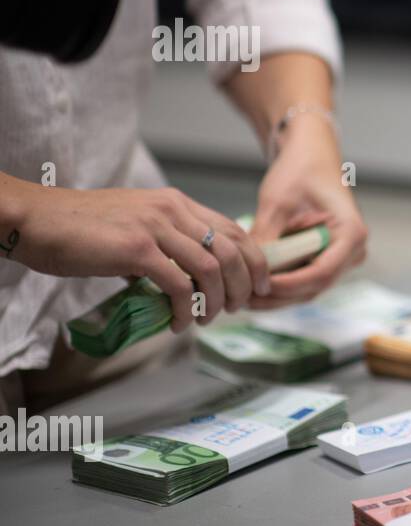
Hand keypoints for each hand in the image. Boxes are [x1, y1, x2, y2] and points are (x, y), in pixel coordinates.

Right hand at [6, 184, 268, 329]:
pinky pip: (178, 285)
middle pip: (231, 250)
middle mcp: (172, 210)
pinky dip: (186, 308)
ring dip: (216, 301)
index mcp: (177, 203)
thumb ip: (165, 244)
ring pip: (210, 268)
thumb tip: (186, 280)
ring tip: (206, 319)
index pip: (234, 231)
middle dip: (243, 285)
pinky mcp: (136, 249)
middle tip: (237, 309)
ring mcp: (155, 227)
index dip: (255, 262)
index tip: (260, 287)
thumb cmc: (80, 228)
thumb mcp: (136, 225)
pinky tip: (179, 322)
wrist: (36, 220)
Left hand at [247, 112, 366, 307]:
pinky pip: (305, 281)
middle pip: (315, 286)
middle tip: (240, 297)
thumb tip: (246, 269)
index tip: (254, 287)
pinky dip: (280, 286)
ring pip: (309, 289)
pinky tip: (252, 287)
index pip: (321, 273)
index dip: (287, 285)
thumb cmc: (300, 171)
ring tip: (241, 295)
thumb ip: (266, 236)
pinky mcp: (329, 259)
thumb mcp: (278, 202)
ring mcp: (343, 258)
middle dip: (277, 295)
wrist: (312, 156)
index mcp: (352, 234)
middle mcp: (353, 251)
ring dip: (276, 296)